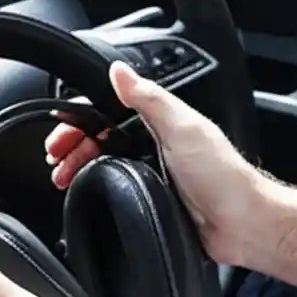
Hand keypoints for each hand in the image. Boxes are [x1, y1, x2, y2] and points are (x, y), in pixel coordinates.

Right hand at [44, 61, 269, 264]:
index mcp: (160, 123)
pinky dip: (94, 190)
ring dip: (78, 169)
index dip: (79, 121)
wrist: (242, 225)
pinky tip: (84, 196)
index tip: (58, 134)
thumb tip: (119, 71)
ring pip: (103, 164)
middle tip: (54, 160)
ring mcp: (152, 173)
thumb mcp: (182, 128)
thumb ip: (149, 98)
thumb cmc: (222, 177)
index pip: (108, 112)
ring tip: (61, 178)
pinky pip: (114, 190)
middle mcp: (154, 145)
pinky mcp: (151, 200)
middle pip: (100, 139)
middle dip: (71, 146)